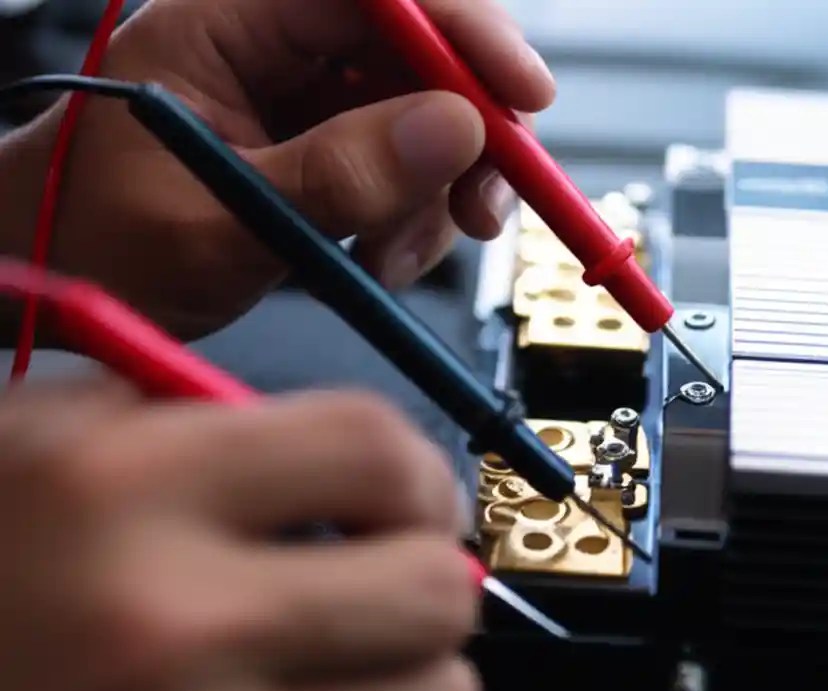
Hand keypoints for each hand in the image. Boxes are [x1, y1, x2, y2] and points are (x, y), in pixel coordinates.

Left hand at [0, 0, 553, 340]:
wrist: (63, 283)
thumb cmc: (99, 238)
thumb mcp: (215, 219)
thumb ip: (336, 174)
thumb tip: (455, 130)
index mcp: (232, 19)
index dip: (464, 29)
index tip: (520, 94)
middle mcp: (280, 42)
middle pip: (424, 48)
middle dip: (472, 128)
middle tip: (484, 202)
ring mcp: (309, 93)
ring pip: (432, 112)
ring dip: (443, 191)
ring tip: (399, 255)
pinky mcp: (330, 142)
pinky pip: (411, 162)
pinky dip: (418, 217)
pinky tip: (383, 255)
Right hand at [0, 377, 479, 690]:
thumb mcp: (17, 456)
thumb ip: (170, 425)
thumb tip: (326, 448)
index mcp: (115, 490)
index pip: (376, 446)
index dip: (412, 469)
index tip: (406, 494)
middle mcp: (167, 624)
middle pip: (431, 588)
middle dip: (420, 577)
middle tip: (380, 582)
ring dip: (403, 678)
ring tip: (333, 668)